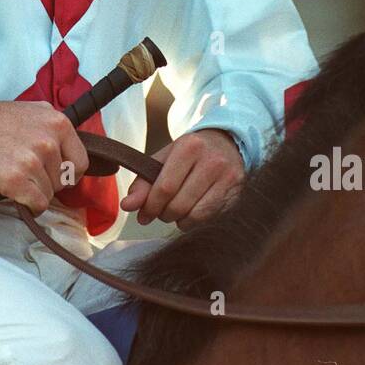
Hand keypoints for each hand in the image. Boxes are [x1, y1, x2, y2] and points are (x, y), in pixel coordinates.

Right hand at [0, 98, 89, 214]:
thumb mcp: (35, 112)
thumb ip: (55, 129)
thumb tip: (71, 154)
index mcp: (59, 123)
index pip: (81, 162)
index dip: (68, 173)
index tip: (56, 175)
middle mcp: (49, 141)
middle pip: (64, 181)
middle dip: (49, 182)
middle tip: (28, 173)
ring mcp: (32, 160)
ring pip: (50, 194)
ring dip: (35, 192)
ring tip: (17, 177)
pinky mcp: (15, 179)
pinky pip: (37, 204)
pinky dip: (30, 206)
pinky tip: (18, 195)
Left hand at [119, 128, 244, 231]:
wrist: (229, 142)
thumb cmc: (192, 152)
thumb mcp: (165, 158)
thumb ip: (144, 181)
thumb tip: (128, 206)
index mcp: (189, 147)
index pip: (165, 187)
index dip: (150, 206)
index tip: (143, 215)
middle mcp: (211, 161)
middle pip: (179, 204)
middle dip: (163, 214)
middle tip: (160, 212)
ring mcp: (227, 178)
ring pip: (194, 215)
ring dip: (178, 220)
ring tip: (175, 212)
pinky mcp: (236, 192)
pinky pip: (209, 217)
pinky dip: (193, 222)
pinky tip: (190, 213)